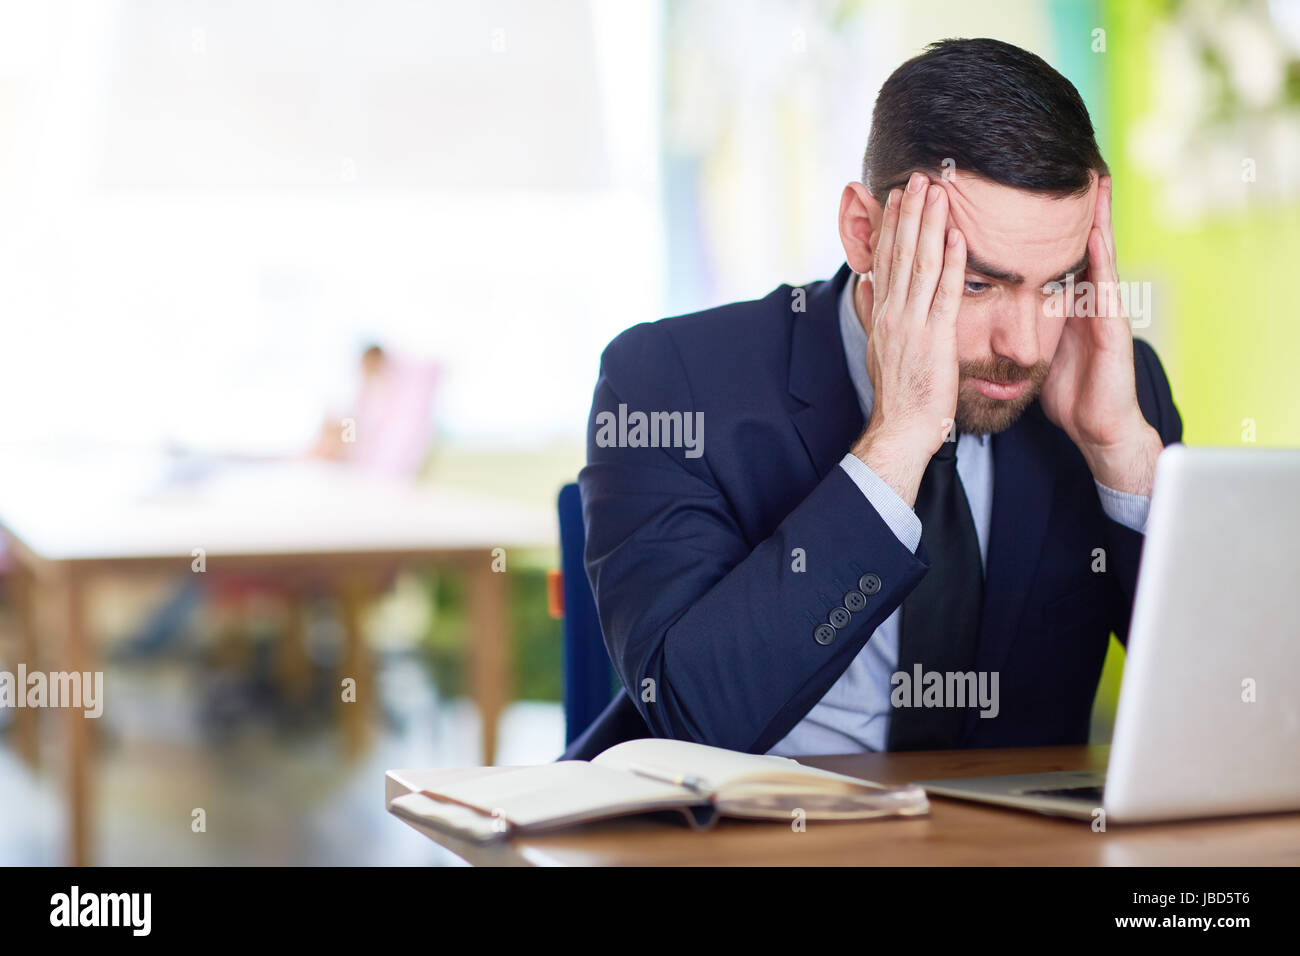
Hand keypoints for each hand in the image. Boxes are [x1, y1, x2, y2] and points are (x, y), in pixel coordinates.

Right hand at [850, 171, 966, 505]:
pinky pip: (945, 294)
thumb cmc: (897, 393)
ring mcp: (912, 324)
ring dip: (929, 226)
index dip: (891, 226)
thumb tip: (863, 284)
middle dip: (909, 214)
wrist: (902, 427)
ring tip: (936, 192)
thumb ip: (871, 312)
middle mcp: (892, 313)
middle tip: (917, 178)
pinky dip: (951, 263)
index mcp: (881, 313)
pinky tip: (957, 237)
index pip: (885, 260)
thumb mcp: (878, 347)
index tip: (897, 196)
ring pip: (920, 265)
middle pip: (900, 254)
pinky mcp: (935, 339)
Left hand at [1039, 176, 1161, 493]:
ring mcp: (1102, 310)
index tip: (1025, 189)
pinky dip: (1100, 258)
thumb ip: (1022, 325)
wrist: (1096, 429)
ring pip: (1097, 255)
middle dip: (1074, 207)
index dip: (1039, 225)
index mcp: (1065, 303)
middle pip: (1078, 244)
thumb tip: (989, 313)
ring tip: (1093, 181)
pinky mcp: (1112, 327)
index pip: (1050, 254)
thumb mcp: (1036, 351)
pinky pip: (1105, 287)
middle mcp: (1086, 299)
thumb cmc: (1068, 392)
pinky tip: (1095, 234)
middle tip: (1071, 163)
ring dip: (1097, 218)